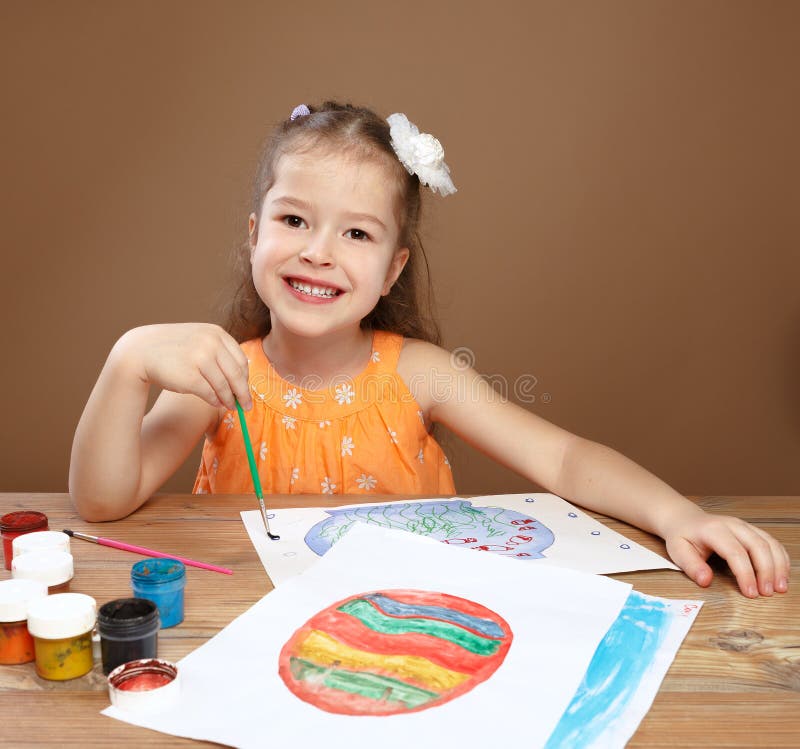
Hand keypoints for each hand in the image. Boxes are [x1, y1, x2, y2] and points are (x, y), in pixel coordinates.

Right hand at [114, 323, 252, 410]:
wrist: (140, 351)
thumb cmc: (172, 349)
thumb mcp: (198, 340)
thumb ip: (219, 353)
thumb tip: (241, 380)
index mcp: (216, 333)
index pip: (240, 359)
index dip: (245, 377)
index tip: (246, 388)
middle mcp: (211, 343)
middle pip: (237, 374)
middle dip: (243, 392)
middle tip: (247, 405)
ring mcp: (200, 359)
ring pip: (224, 386)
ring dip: (229, 399)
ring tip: (231, 406)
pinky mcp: (191, 377)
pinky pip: (210, 394)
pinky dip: (216, 401)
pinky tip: (216, 403)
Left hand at [663, 509, 789, 597]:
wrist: (684, 519)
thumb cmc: (682, 536)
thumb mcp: (678, 551)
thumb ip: (691, 566)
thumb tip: (706, 581)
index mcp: (713, 530)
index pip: (735, 552)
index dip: (745, 574)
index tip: (750, 593)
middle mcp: (732, 525)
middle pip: (758, 546)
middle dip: (766, 571)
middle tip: (767, 593)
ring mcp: (744, 526)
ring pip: (769, 543)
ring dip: (778, 566)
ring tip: (780, 588)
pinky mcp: (752, 530)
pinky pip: (772, 542)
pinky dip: (780, 558)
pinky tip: (782, 574)